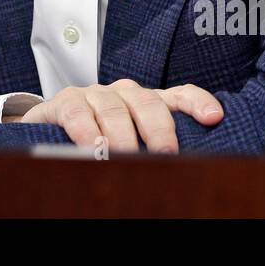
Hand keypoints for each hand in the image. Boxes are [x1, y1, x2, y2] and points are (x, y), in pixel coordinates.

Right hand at [9, 80, 222, 152]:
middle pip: (148, 102)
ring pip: (114, 109)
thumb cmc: (99, 139)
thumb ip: (153, 147)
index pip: (180, 95)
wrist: (50, 128)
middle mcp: (124, 92)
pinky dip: (86, 132)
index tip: (214, 118)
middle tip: (165, 154)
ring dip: (122, 136)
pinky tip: (92, 149)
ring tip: (126, 157)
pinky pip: (78, 113)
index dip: (198, 103)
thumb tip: (186, 172)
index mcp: (146, 101)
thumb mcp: (132, 142)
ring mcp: (95, 94)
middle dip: (159, 128)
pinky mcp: (66, 102)